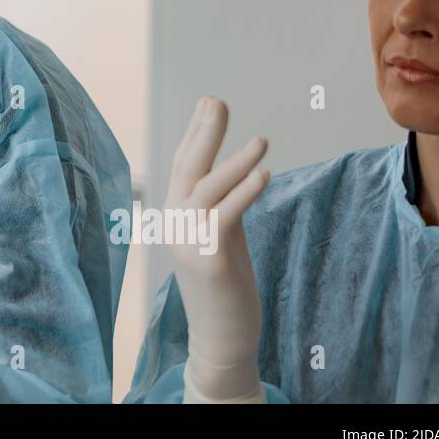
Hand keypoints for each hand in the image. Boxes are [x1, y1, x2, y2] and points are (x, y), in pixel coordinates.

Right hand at [165, 97, 270, 401]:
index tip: (208, 103)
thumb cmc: (225, 289)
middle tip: (217, 100)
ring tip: (261, 140)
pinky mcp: (208, 258)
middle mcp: (175, 224)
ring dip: (234, 160)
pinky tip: (264, 174)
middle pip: (187, 167)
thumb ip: (221, 207)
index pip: (184, 165)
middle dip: (203, 131)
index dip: (195, 132)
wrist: (220, 339)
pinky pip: (226, 215)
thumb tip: (236, 172)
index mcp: (176, 216)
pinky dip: (245, 191)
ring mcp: (188, 241)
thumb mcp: (220, 238)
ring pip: (206, 187)